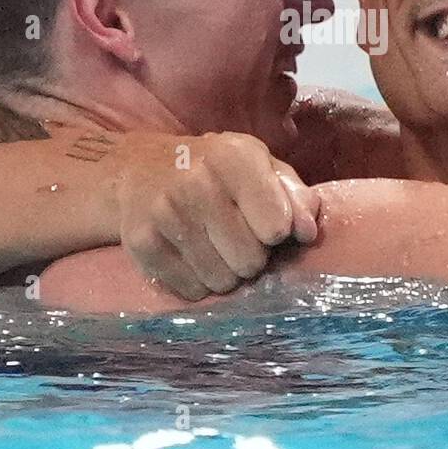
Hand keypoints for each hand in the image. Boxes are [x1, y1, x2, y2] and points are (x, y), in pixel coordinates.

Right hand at [112, 132, 319, 299]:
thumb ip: (293, 196)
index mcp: (233, 156)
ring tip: (214, 246)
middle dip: (251, 256)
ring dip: (225, 272)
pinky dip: (197, 281)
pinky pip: (191, 291)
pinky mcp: (141, 244)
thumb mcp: (260, 166)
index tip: (265, 222)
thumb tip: (308, 233)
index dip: (277, 231)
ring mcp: (165, 214)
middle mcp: (196, 182)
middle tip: (236, 237)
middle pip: (251, 261)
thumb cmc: (213, 169)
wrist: (139, 169)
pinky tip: (190, 255)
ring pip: (222, 282)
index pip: (277, 226)